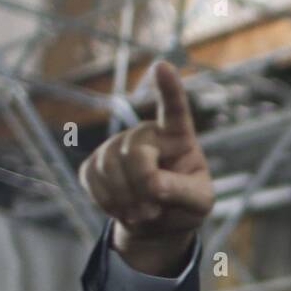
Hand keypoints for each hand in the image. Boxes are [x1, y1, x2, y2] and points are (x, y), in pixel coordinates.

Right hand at [78, 61, 214, 274]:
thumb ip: (183, 192)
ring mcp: (117, 145)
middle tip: (155, 209)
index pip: (175, 109)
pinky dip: (108, 203)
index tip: (162, 66)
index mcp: (178, 136)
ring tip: (142, 212)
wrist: (156, 223)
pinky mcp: (95, 162)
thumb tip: (154, 186)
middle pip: (136, 154)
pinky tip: (123, 208)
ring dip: (126, 200)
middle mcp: (146, 133)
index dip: (169, 89)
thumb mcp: (199, 203)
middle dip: (144, 188)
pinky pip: (92, 179)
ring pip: (109, 167)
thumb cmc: (184, 207)